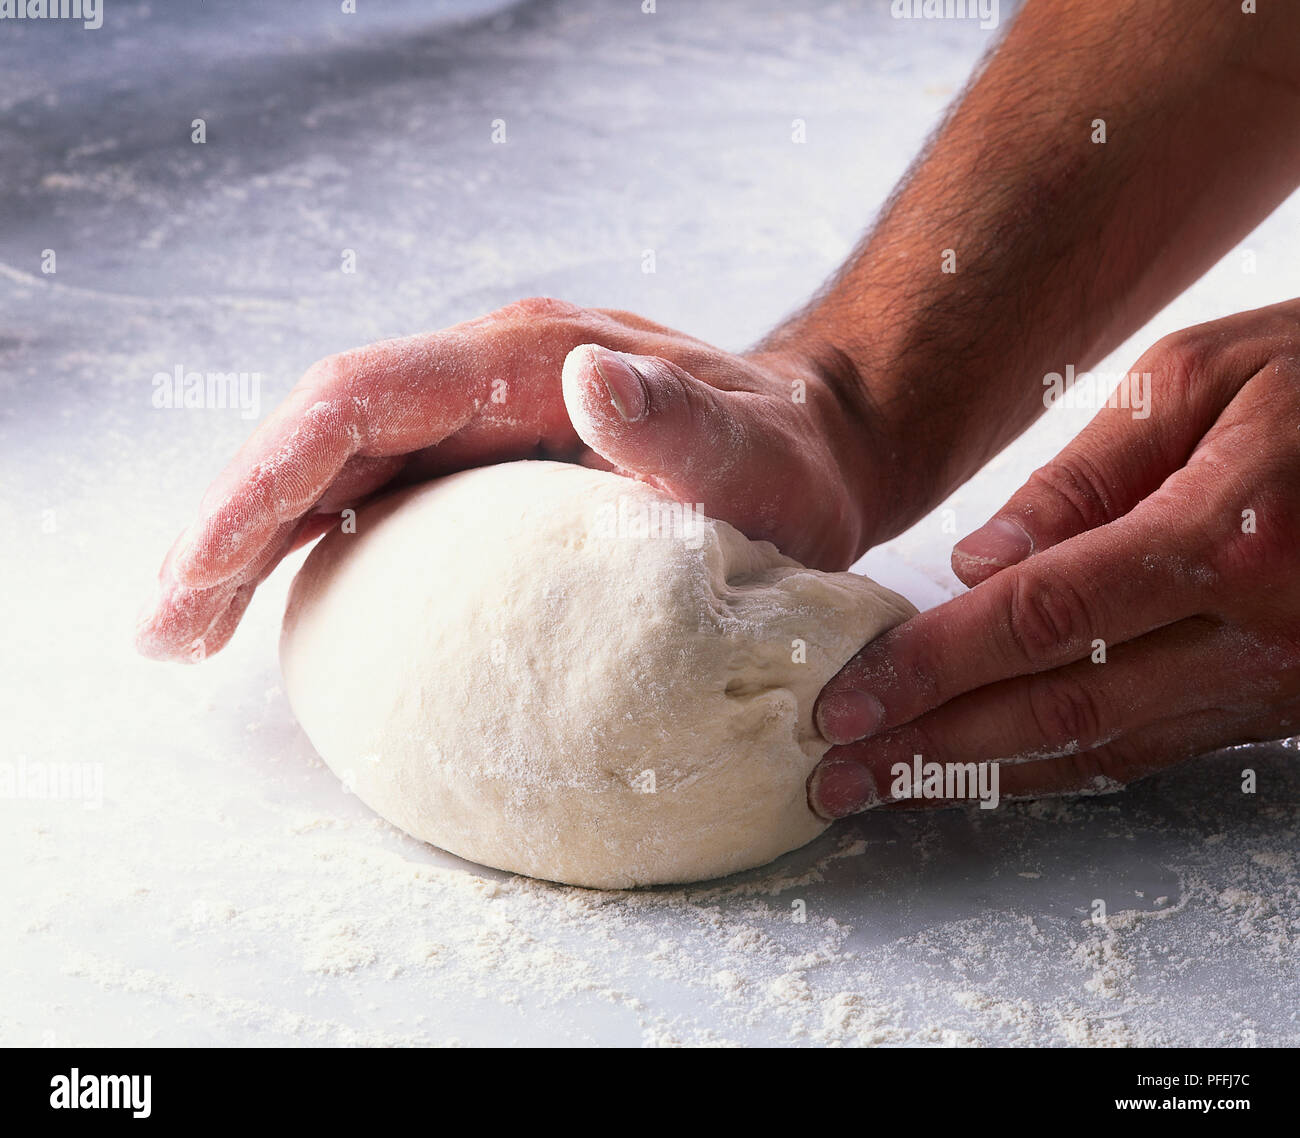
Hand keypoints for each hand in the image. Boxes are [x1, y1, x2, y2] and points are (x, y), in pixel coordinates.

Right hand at [136, 298, 884, 660]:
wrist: (818, 442)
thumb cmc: (795, 460)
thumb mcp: (765, 459)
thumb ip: (687, 430)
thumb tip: (587, 382)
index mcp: (529, 361)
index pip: (360, 400)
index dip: (267, 476)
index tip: (201, 566)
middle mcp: (488, 378)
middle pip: (319, 434)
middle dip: (231, 521)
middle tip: (164, 628)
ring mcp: (484, 418)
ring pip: (334, 466)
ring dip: (253, 537)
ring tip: (187, 631)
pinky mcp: (490, 461)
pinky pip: (378, 494)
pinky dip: (315, 544)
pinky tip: (281, 601)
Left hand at [809, 299, 1299, 817]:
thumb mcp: (1202, 378)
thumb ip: (1084, 475)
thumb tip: (979, 563)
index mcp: (1230, 537)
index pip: (1043, 620)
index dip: (934, 668)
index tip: (847, 701)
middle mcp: (1261, 633)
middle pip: (1063, 710)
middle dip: (933, 749)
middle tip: (835, 774)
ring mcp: (1280, 684)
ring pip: (1106, 750)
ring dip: (983, 776)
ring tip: (886, 789)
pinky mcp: (1282, 706)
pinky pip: (1153, 748)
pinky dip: (1059, 766)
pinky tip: (989, 771)